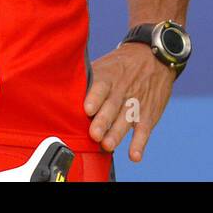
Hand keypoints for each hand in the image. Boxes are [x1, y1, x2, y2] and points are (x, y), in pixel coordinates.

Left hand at [83, 42, 175, 161]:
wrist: (154, 57)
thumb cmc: (120, 66)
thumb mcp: (104, 65)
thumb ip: (87, 80)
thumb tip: (58, 91)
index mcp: (109, 77)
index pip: (101, 86)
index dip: (94, 97)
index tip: (87, 109)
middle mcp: (122, 90)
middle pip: (112, 106)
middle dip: (103, 121)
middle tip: (94, 134)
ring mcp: (136, 103)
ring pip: (126, 120)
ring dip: (117, 134)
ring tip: (107, 145)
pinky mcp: (148, 114)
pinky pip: (144, 130)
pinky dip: (139, 143)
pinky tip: (134, 155)